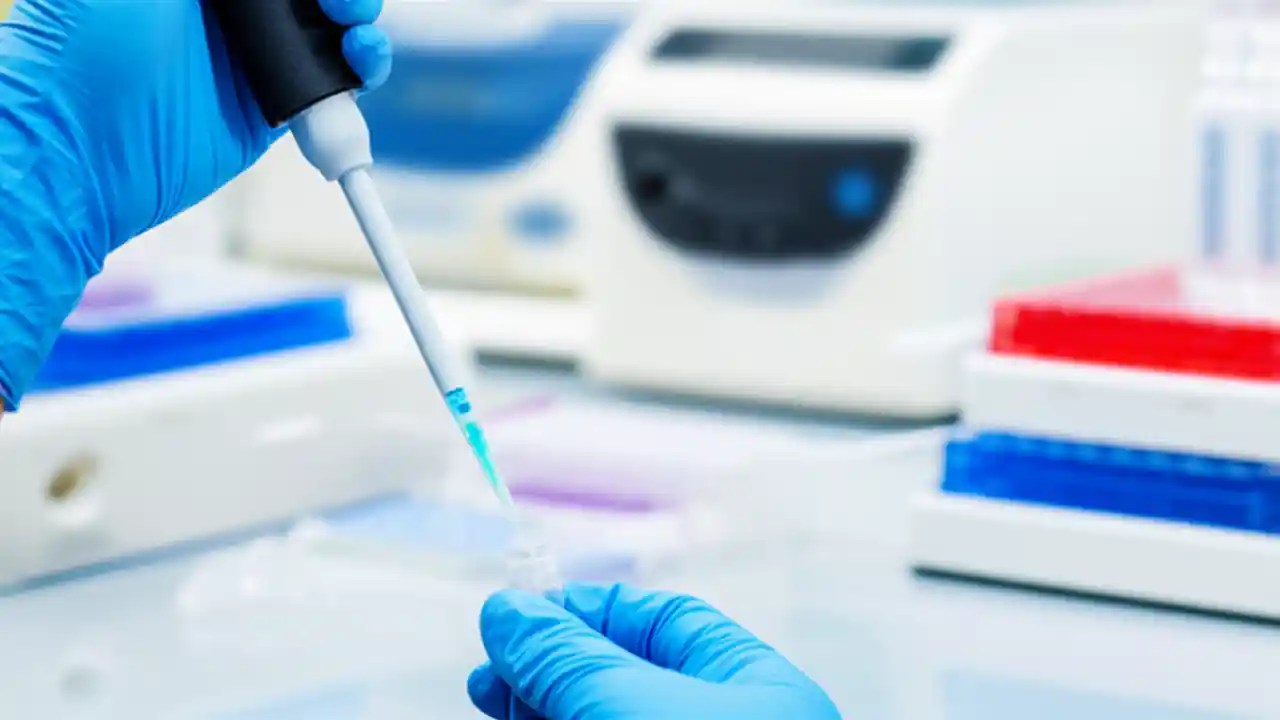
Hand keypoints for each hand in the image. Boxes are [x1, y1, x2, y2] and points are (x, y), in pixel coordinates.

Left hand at [0, 0, 390, 410]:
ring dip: (359, 32)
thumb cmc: (85, 51)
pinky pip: (331, 88)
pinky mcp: (273, 109)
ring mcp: (255, 59)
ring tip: (361, 42)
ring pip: (329, 33)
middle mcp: (230, 11)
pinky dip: (358, 78)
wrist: (81, 154)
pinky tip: (361, 70)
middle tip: (345, 7)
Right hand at [468, 584, 841, 719]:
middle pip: (627, 680)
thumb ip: (573, 660)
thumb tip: (510, 612)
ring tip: (491, 702)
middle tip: (491, 674)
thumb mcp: (634, 710)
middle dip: (552, 671)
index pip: (665, 625)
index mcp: (758, 692)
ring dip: (543, 708)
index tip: (520, 615)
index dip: (586, 612)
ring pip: (607, 717)